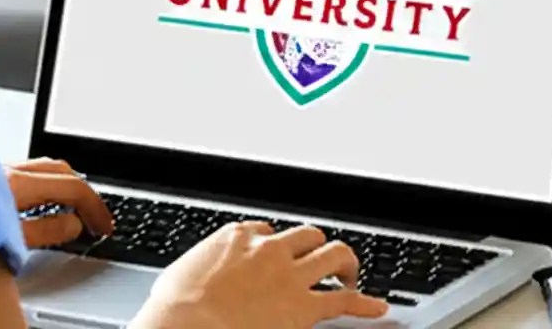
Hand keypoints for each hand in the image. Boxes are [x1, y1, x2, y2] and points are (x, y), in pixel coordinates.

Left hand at [5, 158, 113, 247]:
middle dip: (83, 193)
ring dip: (62, 187)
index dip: (95, 207)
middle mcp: (6, 170)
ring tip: (72, 211)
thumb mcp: (6, 241)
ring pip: (41, 169)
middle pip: (60, 170)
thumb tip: (73, 224)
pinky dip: (41, 188)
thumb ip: (44, 232)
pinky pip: (23, 176)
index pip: (72, 186)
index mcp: (15, 183)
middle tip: (94, 218)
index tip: (104, 227)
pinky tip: (37, 207)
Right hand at [132, 222, 389, 328]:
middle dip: (315, 246)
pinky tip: (377, 306)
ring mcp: (289, 275)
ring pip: (333, 254)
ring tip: (349, 274)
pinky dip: (364, 303)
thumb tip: (190, 284)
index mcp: (235, 238)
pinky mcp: (304, 306)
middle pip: (307, 235)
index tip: (275, 256)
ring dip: (345, 264)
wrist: (187, 327)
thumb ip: (198, 272)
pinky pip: (344, 301)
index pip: (265, 232)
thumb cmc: (175, 310)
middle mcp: (268, 250)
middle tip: (320, 260)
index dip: (274, 246)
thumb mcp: (179, 278)